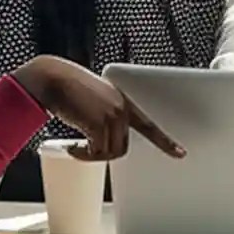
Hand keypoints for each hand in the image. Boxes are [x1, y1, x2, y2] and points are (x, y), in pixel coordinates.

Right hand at [12, 55, 184, 160]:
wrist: (54, 79)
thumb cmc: (69, 89)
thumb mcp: (95, 100)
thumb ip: (107, 114)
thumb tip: (104, 140)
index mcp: (123, 103)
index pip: (148, 125)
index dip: (165, 141)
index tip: (180, 153)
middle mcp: (122, 109)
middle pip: (121, 148)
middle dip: (102, 153)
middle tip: (83, 148)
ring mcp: (112, 115)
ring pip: (109, 153)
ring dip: (91, 155)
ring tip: (76, 146)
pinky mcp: (99, 123)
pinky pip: (96, 152)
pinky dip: (82, 154)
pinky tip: (72, 146)